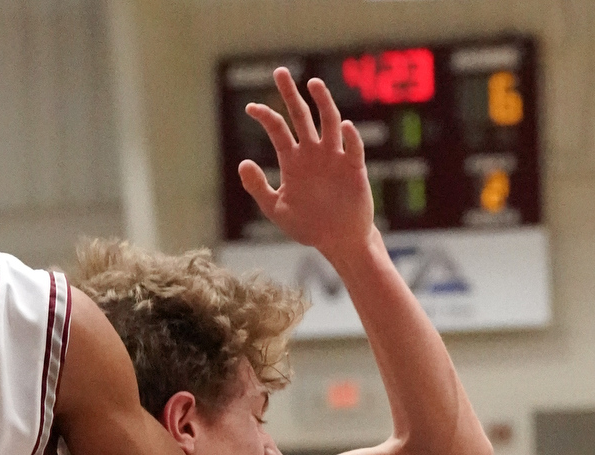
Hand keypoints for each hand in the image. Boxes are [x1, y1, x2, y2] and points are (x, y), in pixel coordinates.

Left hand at [238, 69, 374, 259]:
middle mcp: (313, 153)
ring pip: (328, 122)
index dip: (265, 116)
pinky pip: (353, 148)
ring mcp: (334, 157)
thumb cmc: (306, 225)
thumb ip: (258, 187)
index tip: (250, 108)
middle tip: (279, 72)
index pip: (277, 130)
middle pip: (302, 116)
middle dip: (291, 94)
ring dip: (322, 103)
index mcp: (292, 160)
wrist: (337, 240)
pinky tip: (343, 126)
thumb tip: (242, 162)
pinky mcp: (354, 168)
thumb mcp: (275, 208)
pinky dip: (350, 137)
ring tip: (312, 84)